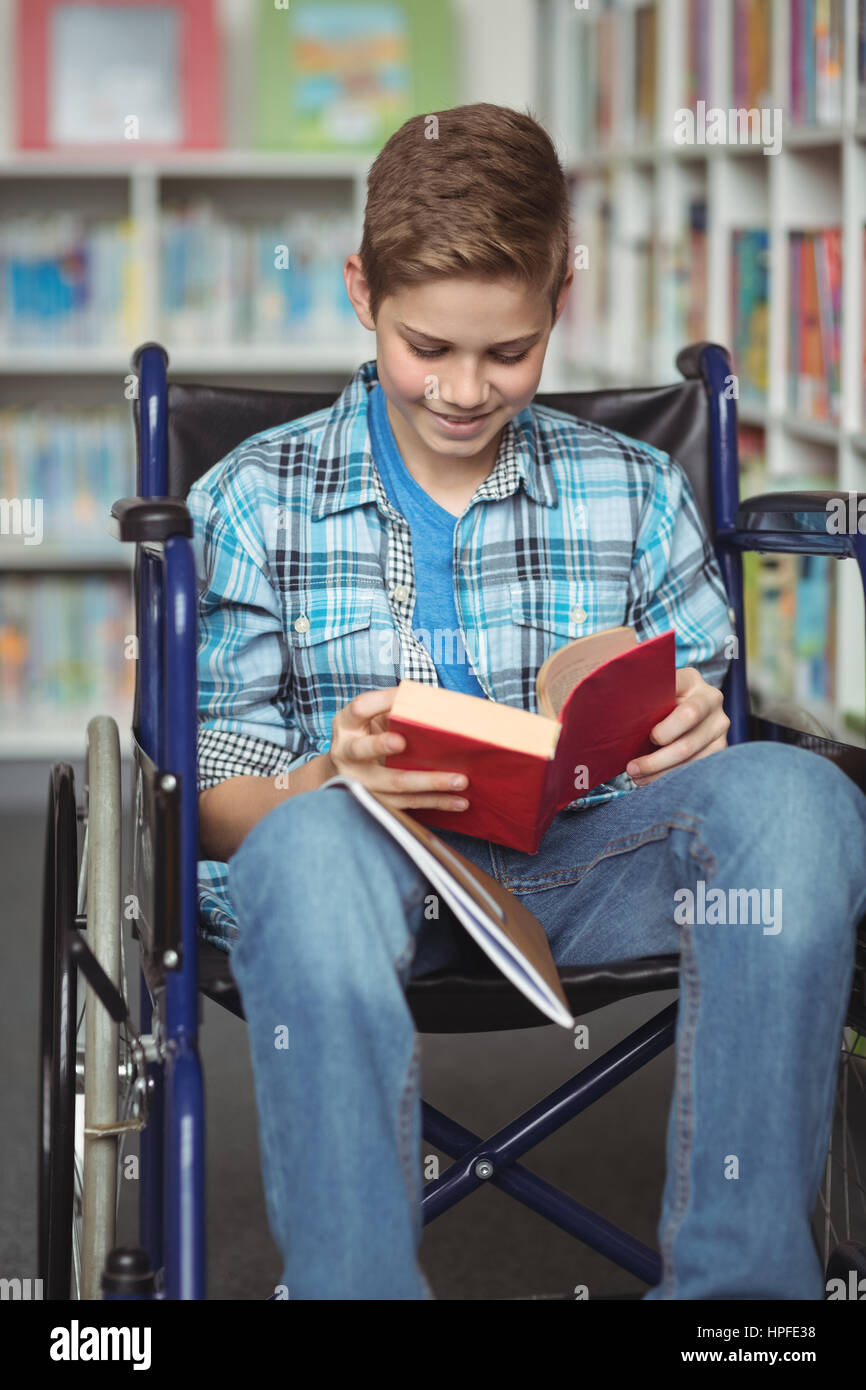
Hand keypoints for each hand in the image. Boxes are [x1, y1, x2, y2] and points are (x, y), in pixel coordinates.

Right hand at [327, 687, 469, 813]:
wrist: (346, 769)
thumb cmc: (368, 733)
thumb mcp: (373, 716)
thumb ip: (395, 708)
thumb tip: (438, 703)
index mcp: (347, 725)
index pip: (360, 708)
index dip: (382, 700)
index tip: (404, 695)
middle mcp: (347, 754)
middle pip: (364, 750)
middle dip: (383, 745)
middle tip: (403, 743)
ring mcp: (361, 781)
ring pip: (394, 784)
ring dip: (429, 783)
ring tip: (460, 780)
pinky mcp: (379, 800)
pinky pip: (409, 803)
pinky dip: (436, 802)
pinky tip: (459, 801)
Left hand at [625, 667, 728, 786]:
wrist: (680, 716)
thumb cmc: (655, 707)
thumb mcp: (650, 696)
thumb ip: (640, 698)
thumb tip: (611, 706)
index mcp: (691, 680)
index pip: (675, 688)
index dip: (663, 716)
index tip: (648, 735)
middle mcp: (711, 698)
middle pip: (687, 721)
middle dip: (657, 748)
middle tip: (631, 766)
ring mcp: (719, 724)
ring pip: (689, 751)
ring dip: (658, 769)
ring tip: (636, 776)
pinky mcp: (720, 747)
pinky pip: (695, 766)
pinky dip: (669, 776)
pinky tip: (650, 780)